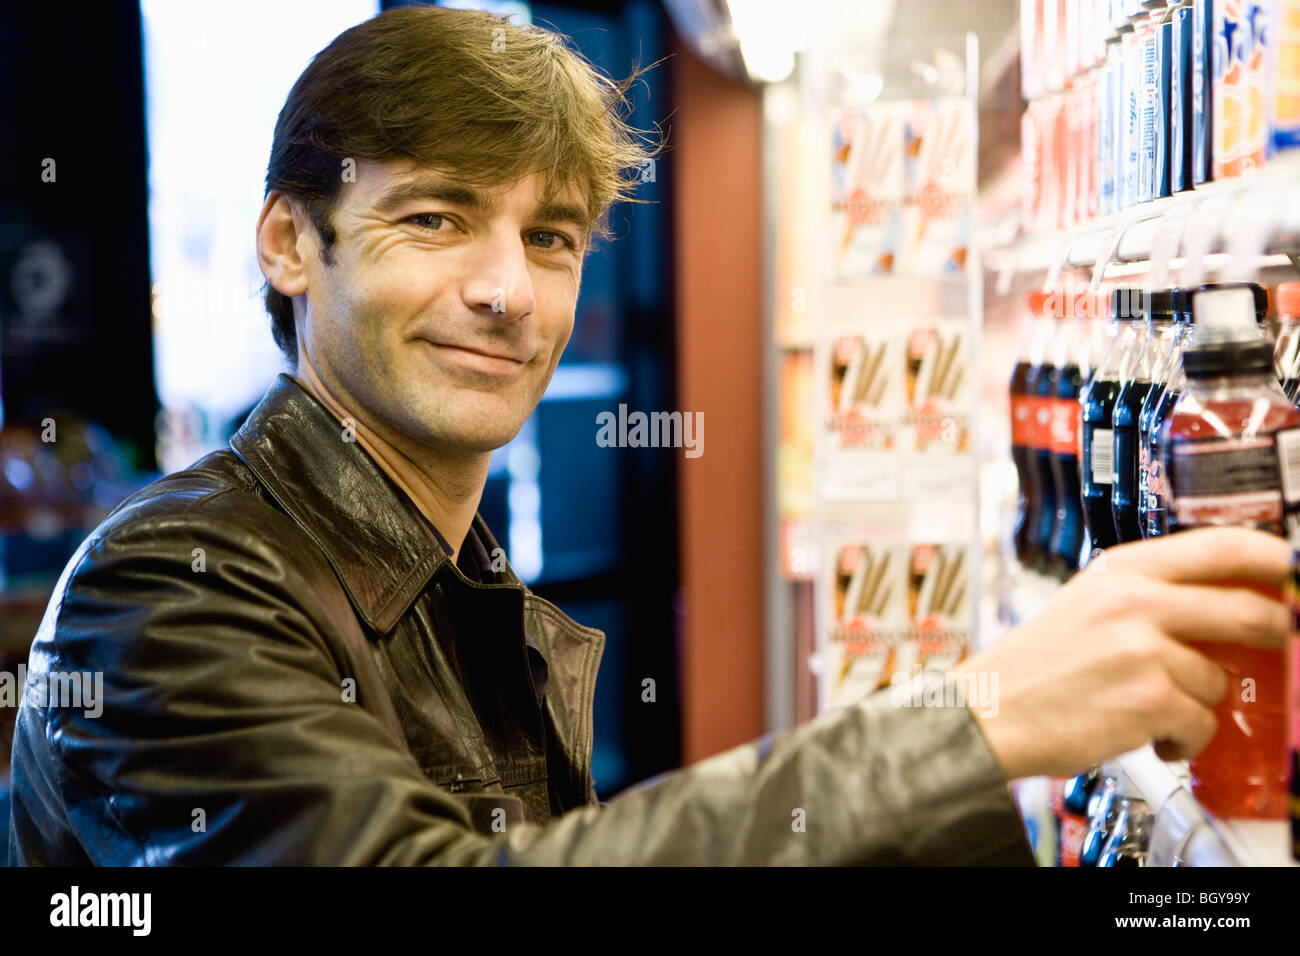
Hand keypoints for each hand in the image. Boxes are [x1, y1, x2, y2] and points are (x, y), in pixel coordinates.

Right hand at [952, 527, 1291, 779]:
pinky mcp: (1150, 699)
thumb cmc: (1034, 667)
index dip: (1276, 555)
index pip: (1221, 545)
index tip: (1296, 569)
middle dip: (1275, 633)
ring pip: (1218, 679)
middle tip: (1276, 643)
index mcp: (1120, 570)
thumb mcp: (1087, 604)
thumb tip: (1223, 607)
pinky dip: (1182, 739)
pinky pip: (1202, 723)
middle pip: (1247, 608)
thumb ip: (1149, 597)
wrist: (988, 713)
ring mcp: (1144, 649)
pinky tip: (1149, 734)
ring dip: (1198, 704)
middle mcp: (1135, 601)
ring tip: (1155, 709)